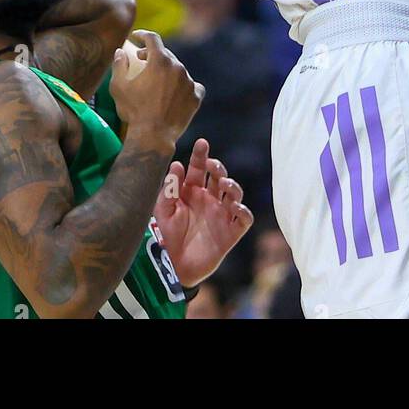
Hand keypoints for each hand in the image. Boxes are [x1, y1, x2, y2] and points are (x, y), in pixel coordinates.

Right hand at [110, 30, 203, 148]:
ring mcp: (189, 82)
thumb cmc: (134, 111)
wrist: (153, 137)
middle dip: (152, 55)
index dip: (142, 35)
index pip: (152, 38)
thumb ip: (119, 65)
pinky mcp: (196, 97)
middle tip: (141, 61)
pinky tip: (177, 91)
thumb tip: (121, 52)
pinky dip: (184, 85)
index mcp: (159, 60)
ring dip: (168, 71)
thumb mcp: (118, 86)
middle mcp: (178, 67)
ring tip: (158, 81)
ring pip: (178, 69)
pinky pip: (192, 85)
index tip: (136, 37)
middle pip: (165, 54)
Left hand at [154, 138, 253, 285]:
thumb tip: (177, 164)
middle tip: (212, 165)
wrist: (174, 266)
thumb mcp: (163, 210)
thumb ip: (169, 189)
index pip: (199, 169)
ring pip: (235, 193)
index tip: (202, 143)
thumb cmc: (167, 235)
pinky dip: (243, 211)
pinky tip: (235, 207)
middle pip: (219, 176)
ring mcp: (221, 215)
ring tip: (223, 183)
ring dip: (232, 186)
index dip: (201, 155)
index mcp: (192, 191)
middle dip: (218, 168)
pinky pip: (244, 219)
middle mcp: (209, 199)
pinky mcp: (231, 232)